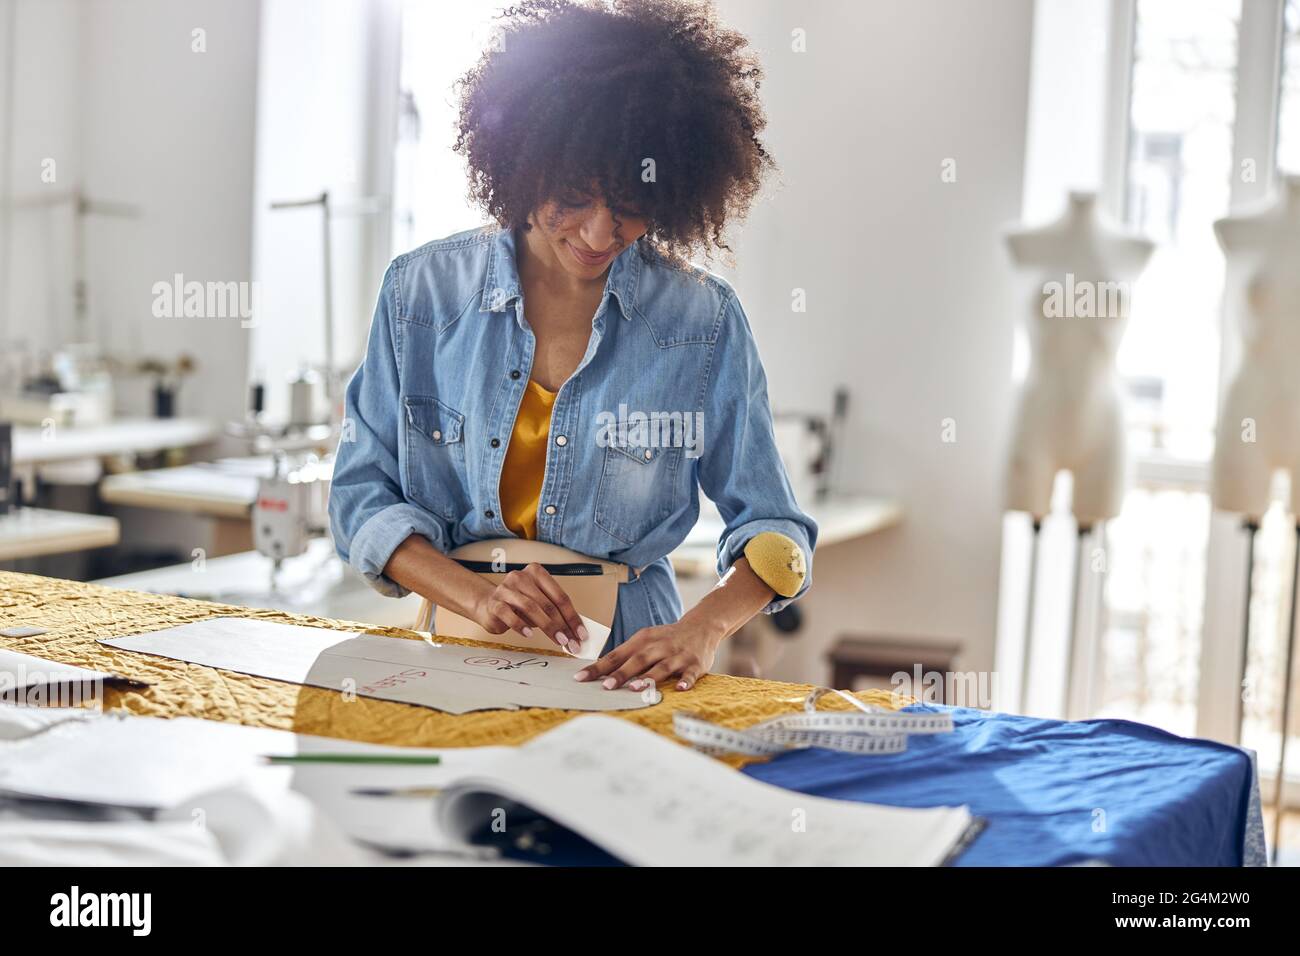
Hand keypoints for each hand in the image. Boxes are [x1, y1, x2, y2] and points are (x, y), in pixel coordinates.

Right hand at [472, 563, 587, 653]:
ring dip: (547, 626)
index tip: (580, 633)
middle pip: (547, 603)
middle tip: (570, 641)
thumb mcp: (539, 604)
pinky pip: (509, 614)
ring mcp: (506, 589)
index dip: (572, 616)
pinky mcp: (494, 603)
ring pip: (531, 607)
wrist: (488, 605)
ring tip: (557, 640)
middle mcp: (521, 577)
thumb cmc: (519, 605)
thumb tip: (576, 631)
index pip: (560, 596)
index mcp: (537, 573)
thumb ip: (555, 612)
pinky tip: (529, 634)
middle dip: (562, 625)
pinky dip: (521, 625)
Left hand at [573, 618, 721, 691]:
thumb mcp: (646, 641)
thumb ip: (627, 656)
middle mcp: (659, 646)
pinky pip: (690, 673)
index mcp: (643, 640)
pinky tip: (680, 689)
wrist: (702, 625)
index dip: (599, 667)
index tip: (581, 677)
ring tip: (635, 688)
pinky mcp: (695, 663)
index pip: (617, 654)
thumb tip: (601, 672)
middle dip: (621, 673)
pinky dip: (686, 681)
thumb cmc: (667, 638)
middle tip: (606, 686)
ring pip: (662, 667)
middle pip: (638, 660)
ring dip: (649, 678)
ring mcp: (677, 655)